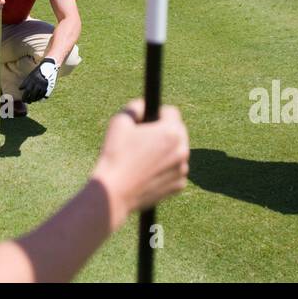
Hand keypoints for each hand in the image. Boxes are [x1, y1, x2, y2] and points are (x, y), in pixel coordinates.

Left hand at [20, 59, 57, 102]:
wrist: (49, 66)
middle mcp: (38, 82)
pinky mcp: (48, 86)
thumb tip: (20, 89)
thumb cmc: (38, 71)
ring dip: (34, 99)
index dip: (24, 96)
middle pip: (32, 93)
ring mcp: (43, 84)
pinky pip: (43, 94)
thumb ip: (26, 82)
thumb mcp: (31, 74)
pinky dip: (40, 98)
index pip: (27, 89)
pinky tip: (37, 99)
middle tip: (26, 101)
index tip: (22, 99)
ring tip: (31, 101)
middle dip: (28, 99)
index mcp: (33, 79)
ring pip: (38, 95)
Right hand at [91, 100, 189, 228]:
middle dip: (163, 131)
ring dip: (166, 150)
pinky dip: (165, 169)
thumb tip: (144, 106)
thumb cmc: (115, 155)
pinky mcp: (179, 186)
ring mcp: (182, 170)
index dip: (157, 113)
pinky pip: (175, 170)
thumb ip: (136, 106)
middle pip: (178, 132)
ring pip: (177, 151)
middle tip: (143, 139)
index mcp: (171, 132)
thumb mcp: (120, 121)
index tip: (146, 121)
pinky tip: (147, 172)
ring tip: (143, 157)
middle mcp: (183, 150)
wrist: (114, 193)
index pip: (171, 112)